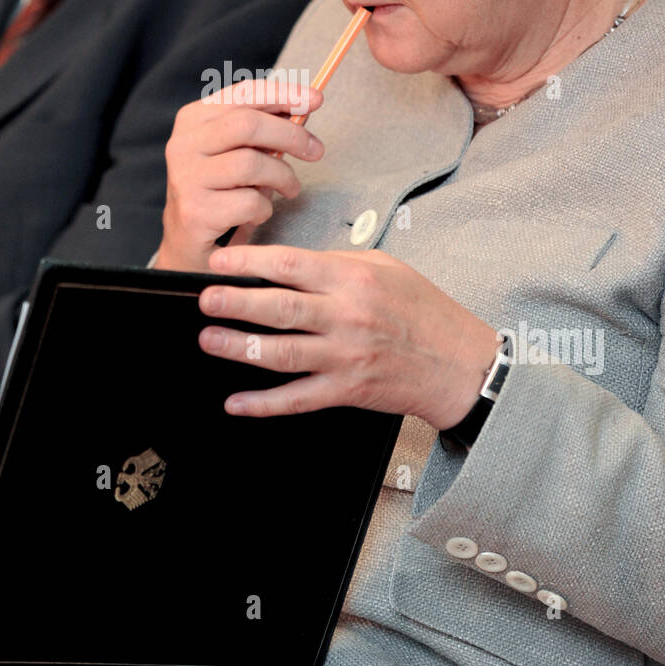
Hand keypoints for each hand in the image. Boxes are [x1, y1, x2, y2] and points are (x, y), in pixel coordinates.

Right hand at [155, 77, 325, 272]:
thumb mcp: (236, 151)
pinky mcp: (195, 210)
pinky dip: (265, 208)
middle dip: (291, 135)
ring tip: (289, 188)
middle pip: (248, 124)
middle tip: (315, 151)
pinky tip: (258, 212)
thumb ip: (263, 129)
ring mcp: (186, 177)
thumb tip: (305, 105)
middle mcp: (184, 143)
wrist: (187, 241)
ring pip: (252, 164)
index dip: (283, 94)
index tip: (315, 99)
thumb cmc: (219, 190)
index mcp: (193, 119)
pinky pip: (249, 202)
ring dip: (283, 177)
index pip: (243, 93)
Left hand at [197, 243, 500, 428]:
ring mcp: (345, 358)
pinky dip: (264, 404)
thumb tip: (292, 264)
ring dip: (239, 347)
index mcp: (354, 280)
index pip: (292, 266)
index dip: (251, 263)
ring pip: (282, 354)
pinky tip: (235, 402)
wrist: (459, 365)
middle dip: (236, 303)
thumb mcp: (387, 268)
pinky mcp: (346, 391)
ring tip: (208, 339)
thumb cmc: (425, 312)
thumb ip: (338, 263)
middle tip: (205, 299)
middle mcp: (347, 318)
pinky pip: (297, 399)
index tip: (221, 261)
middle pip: (280, 309)